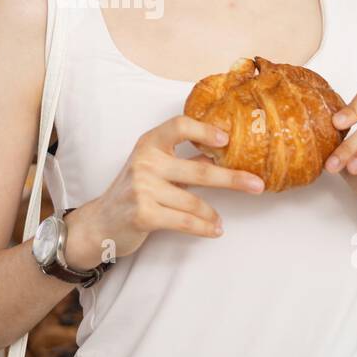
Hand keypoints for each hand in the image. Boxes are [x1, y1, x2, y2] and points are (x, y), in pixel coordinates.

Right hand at [63, 115, 265, 269]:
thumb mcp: (153, 167)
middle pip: (199, 168)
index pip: (179, 126)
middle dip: (232, 178)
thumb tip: (224, 152)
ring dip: (212, 214)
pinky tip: (214, 230)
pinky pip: (185, 221)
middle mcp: (145, 162)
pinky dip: (204, 227)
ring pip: (194, 202)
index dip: (204, 131)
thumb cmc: (133, 192)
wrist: (99, 223)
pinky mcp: (143, 214)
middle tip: (257, 184)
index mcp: (149, 144)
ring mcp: (142, 188)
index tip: (227, 139)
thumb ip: (183, 159)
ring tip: (219, 221)